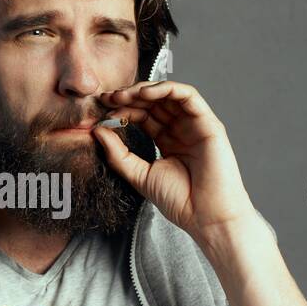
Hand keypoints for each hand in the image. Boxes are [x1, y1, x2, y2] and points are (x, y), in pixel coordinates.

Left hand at [92, 79, 256, 244]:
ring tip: (123, 94)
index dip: (123, 109)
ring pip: (169, 95)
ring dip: (145, 90)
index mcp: (167, 141)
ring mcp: (195, 125)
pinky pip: (188, 96)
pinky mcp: (208, 123)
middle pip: (154, 103)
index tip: (102, 109)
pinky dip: (167, 89)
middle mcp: (181, 130)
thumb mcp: (139, 175)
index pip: (143, 116)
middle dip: (130, 97)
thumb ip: (118, 154)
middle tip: (108, 98)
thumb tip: (97, 130)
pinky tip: (146, 93)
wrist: (206, 216)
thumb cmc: (180, 201)